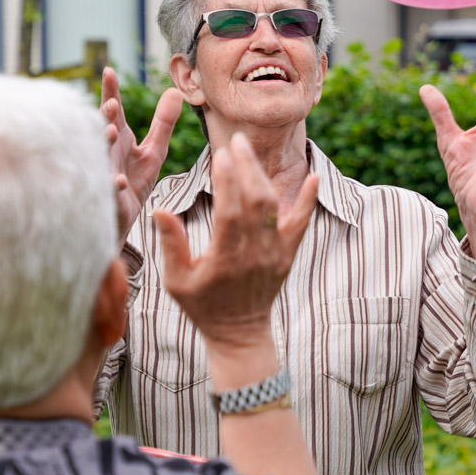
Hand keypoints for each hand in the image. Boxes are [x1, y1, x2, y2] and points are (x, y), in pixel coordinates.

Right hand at [102, 67, 183, 235]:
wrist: (122, 221)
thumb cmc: (134, 183)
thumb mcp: (154, 151)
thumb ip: (163, 123)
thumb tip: (175, 91)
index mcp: (119, 140)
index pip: (113, 112)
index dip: (111, 92)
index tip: (109, 71)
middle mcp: (108, 153)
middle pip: (103, 130)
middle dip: (105, 117)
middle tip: (111, 104)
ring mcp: (105, 174)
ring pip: (100, 157)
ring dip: (104, 144)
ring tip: (110, 131)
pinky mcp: (109, 199)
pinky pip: (108, 190)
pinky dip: (111, 184)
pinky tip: (116, 179)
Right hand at [153, 133, 317, 349]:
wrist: (239, 334)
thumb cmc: (202, 306)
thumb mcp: (176, 281)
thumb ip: (171, 244)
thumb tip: (160, 209)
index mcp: (225, 259)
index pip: (230, 211)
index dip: (227, 181)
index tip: (220, 155)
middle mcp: (254, 254)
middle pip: (254, 201)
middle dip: (246, 167)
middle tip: (236, 140)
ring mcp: (274, 254)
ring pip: (273, 207)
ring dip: (263, 175)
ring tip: (249, 150)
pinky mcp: (287, 255)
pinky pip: (302, 224)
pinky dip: (309, 200)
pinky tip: (315, 176)